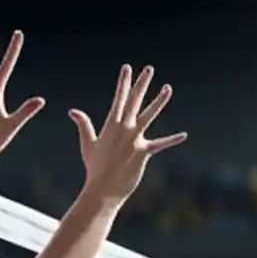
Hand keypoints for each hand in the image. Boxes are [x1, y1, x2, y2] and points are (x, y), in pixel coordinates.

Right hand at [69, 64, 186, 207]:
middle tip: (149, 68)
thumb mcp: (88, 144)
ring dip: (159, 101)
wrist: (102, 190)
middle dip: (141, 83)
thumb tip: (72, 111)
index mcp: (111, 125)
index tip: (127, 67)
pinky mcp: (143, 152)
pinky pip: (160, 144)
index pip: (119, 98)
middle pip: (134, 101)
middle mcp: (123, 129)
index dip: (123, 82)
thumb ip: (84, 126)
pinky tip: (183, 135)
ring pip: (149, 115)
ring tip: (168, 88)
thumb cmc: (95, 168)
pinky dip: (172, 140)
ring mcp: (134, 140)